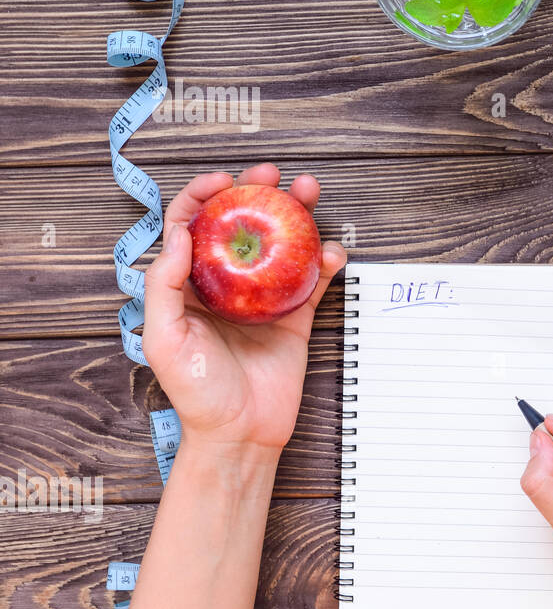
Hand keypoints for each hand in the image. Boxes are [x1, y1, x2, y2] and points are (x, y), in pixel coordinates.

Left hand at [142, 164, 346, 458]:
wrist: (240, 433)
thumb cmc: (195, 393)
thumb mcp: (164, 339)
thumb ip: (164, 286)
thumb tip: (179, 235)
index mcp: (188, 285)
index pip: (191, 226)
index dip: (204, 196)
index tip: (226, 181)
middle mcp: (226, 285)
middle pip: (241, 225)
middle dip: (257, 193)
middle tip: (272, 175)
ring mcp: (264, 298)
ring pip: (281, 244)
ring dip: (297, 215)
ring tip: (309, 194)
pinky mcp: (296, 317)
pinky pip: (314, 280)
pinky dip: (326, 261)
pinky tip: (333, 250)